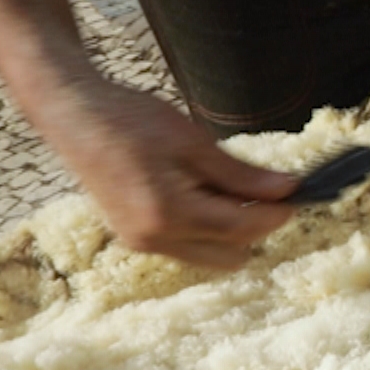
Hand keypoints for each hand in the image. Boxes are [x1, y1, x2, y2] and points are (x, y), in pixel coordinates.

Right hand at [32, 76, 297, 268]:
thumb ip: (241, 175)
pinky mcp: (134, 236)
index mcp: (169, 215)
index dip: (276, 213)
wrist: (72, 114)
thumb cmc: (131, 120)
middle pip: (231, 253)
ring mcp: (141, 242)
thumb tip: (287, 190)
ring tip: (227, 186)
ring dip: (230, 230)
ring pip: (210, 255)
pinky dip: (205, 227)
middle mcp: (154, 239)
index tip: (297, 194)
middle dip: (254, 226)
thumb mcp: (193, 142)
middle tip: (261, 189)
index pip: (243, 229)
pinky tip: (202, 192)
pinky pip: (187, 246)